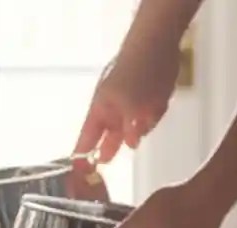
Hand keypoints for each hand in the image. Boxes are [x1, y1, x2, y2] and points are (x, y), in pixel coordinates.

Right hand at [74, 42, 181, 162]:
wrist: (157, 45)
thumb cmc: (134, 73)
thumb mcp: (129, 106)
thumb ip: (129, 129)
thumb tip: (130, 145)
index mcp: (100, 110)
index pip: (86, 139)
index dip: (82, 155)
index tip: (79, 171)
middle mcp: (113, 111)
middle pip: (107, 137)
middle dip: (107, 149)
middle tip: (103, 165)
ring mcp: (131, 107)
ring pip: (133, 130)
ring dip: (140, 130)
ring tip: (147, 114)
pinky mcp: (149, 103)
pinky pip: (150, 119)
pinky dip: (153, 117)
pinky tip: (157, 104)